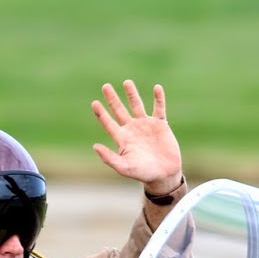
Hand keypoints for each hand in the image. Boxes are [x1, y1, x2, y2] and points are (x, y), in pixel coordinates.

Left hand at [91, 80, 182, 195]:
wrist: (164, 174)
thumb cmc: (143, 173)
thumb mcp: (124, 167)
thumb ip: (109, 158)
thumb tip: (95, 146)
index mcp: (122, 138)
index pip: (108, 123)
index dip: (101, 113)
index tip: (94, 103)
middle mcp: (132, 129)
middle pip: (119, 110)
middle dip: (112, 99)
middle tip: (105, 86)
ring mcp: (146, 125)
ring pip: (137, 105)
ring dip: (132, 94)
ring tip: (127, 82)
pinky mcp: (160, 125)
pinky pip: (159, 108)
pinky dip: (159, 98)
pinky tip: (157, 88)